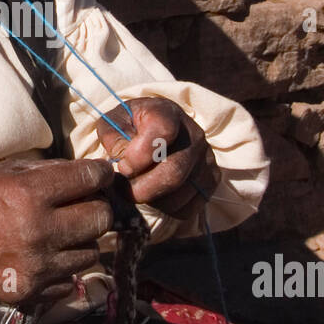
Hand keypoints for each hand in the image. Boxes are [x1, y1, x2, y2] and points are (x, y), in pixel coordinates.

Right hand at [0, 157, 115, 306]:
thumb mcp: (6, 171)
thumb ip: (50, 170)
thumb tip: (92, 171)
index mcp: (30, 194)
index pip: (90, 179)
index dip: (102, 173)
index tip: (102, 174)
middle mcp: (38, 231)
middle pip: (101, 219)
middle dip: (98, 207)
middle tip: (84, 204)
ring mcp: (37, 266)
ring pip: (92, 252)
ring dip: (81, 240)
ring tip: (61, 232)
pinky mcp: (32, 291)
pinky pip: (71, 279)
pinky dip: (64, 267)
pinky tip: (46, 255)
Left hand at [94, 96, 218, 225]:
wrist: (157, 132)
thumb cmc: (131, 127)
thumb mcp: (114, 122)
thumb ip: (113, 136)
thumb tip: (122, 158)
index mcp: (167, 114)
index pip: (163, 132)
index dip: (139, 155)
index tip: (123, 165)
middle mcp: (193, 134)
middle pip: (174, 172)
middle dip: (142, 189)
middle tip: (123, 189)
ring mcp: (205, 158)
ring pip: (181, 194)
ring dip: (153, 200)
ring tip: (137, 190)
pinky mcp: (210, 179)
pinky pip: (190, 207)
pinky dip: (168, 209)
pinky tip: (155, 196)